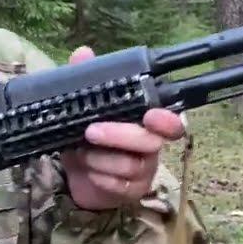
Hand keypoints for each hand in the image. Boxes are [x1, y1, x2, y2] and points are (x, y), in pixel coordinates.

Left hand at [60, 47, 185, 210]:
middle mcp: (149, 147)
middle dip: (119, 136)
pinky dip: (98, 177)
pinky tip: (87, 171)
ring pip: (130, 165)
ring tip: (80, 152)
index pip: (169, 122)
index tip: (151, 115)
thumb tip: (83, 52)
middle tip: (90, 131)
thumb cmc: (85, 137)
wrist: (73, 175)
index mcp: (144, 124)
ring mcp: (143, 171)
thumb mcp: (82, 108)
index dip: (166, 119)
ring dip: (100, 159)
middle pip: (149, 142)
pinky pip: (119, 185)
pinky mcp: (130, 191)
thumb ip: (85, 80)